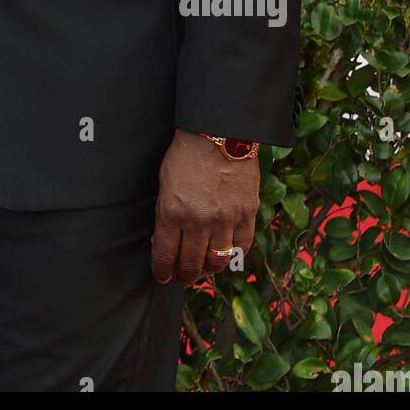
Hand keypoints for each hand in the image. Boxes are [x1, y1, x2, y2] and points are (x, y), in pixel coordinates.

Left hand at [151, 129, 258, 284]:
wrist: (219, 132)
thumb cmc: (186, 153)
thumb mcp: (164, 182)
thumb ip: (166, 212)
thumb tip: (165, 238)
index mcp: (172, 212)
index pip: (165, 255)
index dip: (162, 271)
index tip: (163, 277)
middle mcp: (198, 222)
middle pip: (192, 264)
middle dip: (185, 275)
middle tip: (183, 277)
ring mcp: (225, 220)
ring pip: (218, 261)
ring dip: (210, 269)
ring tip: (205, 269)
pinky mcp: (247, 214)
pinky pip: (243, 246)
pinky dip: (235, 254)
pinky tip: (228, 253)